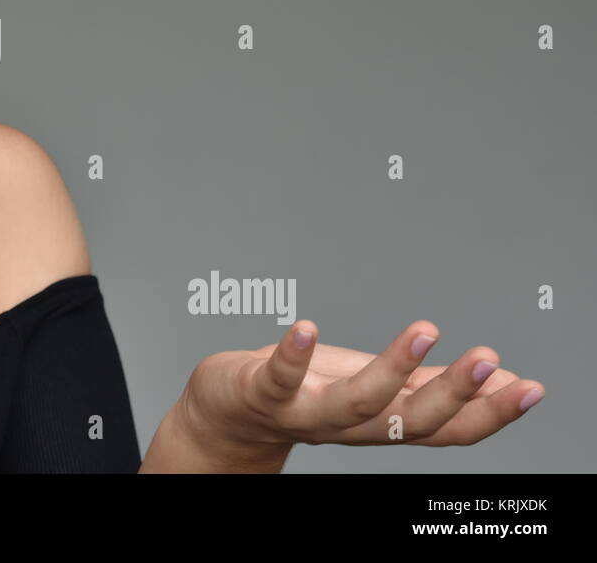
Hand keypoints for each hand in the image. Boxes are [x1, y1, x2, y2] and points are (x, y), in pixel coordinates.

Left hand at [181, 319, 544, 454]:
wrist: (226, 418)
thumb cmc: (303, 394)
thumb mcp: (373, 388)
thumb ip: (427, 385)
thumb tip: (501, 378)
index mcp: (382, 421)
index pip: (445, 427)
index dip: (490, 414)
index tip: (530, 387)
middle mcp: (348, 425)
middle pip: (409, 421)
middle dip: (453, 393)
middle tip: (489, 360)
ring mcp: (303, 411)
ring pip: (353, 404)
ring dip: (391, 370)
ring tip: (424, 330)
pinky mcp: (261, 393)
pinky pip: (277, 379)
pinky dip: (292, 355)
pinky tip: (306, 328)